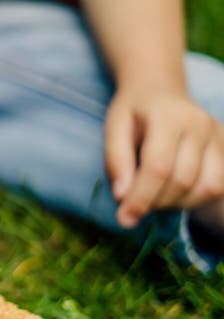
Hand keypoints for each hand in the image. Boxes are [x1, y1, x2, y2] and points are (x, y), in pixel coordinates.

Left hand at [105, 88, 223, 227]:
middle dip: (155, 202)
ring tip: (153, 194)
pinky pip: (217, 187)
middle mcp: (200, 125)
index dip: (141, 198)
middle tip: (134, 203)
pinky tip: (173, 192)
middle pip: (182, 181)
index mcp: (168, 116)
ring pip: (205, 189)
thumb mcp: (113, 130)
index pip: (158, 167)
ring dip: (175, 204)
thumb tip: (122, 198)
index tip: (124, 219)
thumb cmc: (133, 113)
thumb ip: (116, 162)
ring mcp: (218, 136)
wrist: (159, 90)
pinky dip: (193, 199)